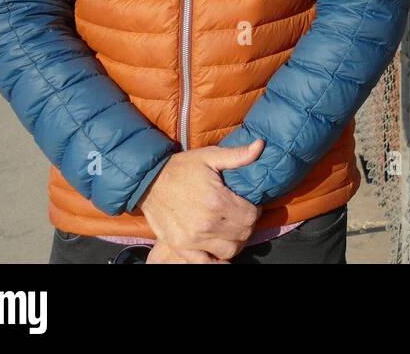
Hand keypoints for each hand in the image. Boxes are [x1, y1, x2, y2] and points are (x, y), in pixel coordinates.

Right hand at [139, 139, 264, 261]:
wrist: (148, 181)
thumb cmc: (181, 167)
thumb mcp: (210, 156)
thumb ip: (238, 155)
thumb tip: (261, 145)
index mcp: (217, 201)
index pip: (251, 216)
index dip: (256, 210)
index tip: (251, 204)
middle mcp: (207, 224)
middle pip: (244, 233)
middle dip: (248, 224)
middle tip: (242, 216)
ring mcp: (193, 239)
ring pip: (230, 250)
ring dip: (236, 241)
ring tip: (232, 230)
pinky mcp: (180, 247)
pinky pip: (205, 263)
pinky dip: (217, 261)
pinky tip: (220, 253)